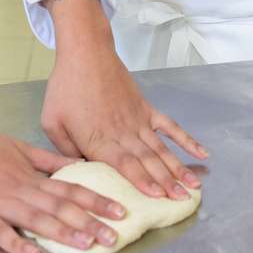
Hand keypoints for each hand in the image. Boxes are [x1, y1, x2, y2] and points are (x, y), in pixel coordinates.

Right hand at [0, 112, 127, 252]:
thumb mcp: (18, 148)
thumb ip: (48, 161)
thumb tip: (76, 164)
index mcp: (30, 175)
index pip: (71, 188)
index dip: (97, 201)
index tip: (121, 211)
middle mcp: (20, 189)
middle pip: (59, 206)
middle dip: (89, 222)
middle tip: (114, 236)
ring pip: (36, 219)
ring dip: (62, 232)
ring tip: (85, 244)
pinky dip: (14, 242)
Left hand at [42, 34, 206, 201]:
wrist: (86, 52)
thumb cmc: (65, 87)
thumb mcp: (51, 122)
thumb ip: (66, 151)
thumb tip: (80, 170)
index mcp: (98, 138)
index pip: (123, 164)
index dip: (141, 180)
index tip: (157, 195)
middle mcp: (122, 132)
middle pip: (147, 160)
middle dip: (165, 182)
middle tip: (181, 200)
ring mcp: (138, 120)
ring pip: (161, 149)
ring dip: (177, 168)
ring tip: (192, 186)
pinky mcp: (146, 108)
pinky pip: (170, 126)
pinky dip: (186, 140)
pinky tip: (201, 153)